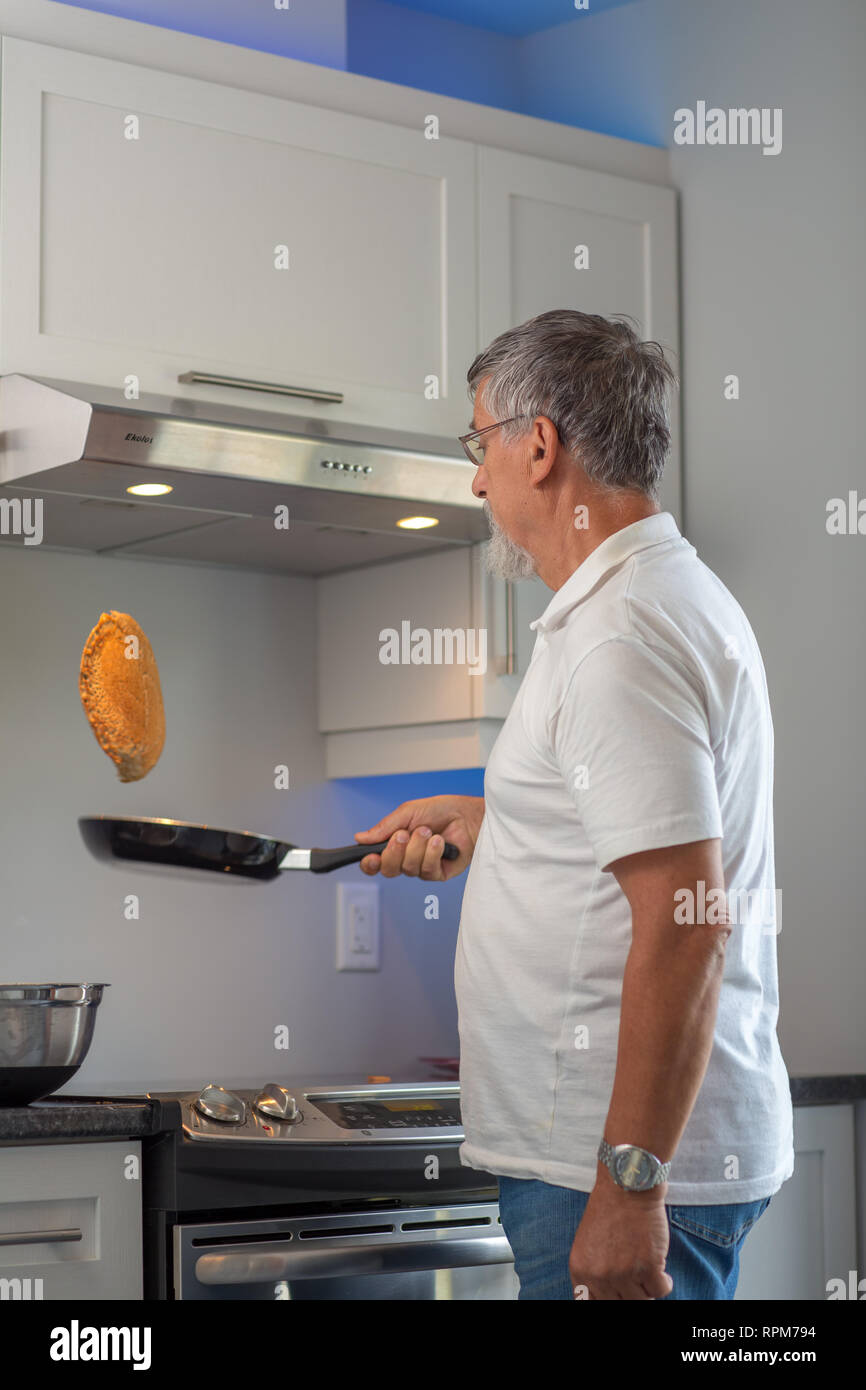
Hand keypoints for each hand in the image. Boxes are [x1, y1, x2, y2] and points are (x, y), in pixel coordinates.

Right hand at [353, 795, 483, 880]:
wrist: (467, 814)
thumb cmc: (440, 810)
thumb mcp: (407, 812)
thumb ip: (384, 827)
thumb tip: (360, 838)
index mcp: (395, 844)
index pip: (375, 863)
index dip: (369, 864)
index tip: (371, 857)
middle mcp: (406, 858)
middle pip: (388, 869)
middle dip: (395, 851)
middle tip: (404, 834)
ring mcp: (421, 867)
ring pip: (408, 868)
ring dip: (417, 847)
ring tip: (428, 831)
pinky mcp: (438, 873)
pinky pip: (427, 870)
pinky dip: (432, 853)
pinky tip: (439, 841)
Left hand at [568, 1175, 673, 1299]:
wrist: (626, 1185)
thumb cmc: (609, 1210)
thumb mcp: (589, 1244)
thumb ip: (594, 1272)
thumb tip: (607, 1297)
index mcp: (581, 1270)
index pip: (590, 1304)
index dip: (610, 1300)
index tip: (620, 1294)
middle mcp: (599, 1276)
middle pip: (620, 1304)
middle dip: (631, 1294)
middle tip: (638, 1280)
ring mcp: (624, 1274)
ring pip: (642, 1300)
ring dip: (648, 1287)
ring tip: (648, 1269)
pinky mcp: (648, 1267)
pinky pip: (661, 1290)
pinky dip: (664, 1282)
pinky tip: (660, 1268)